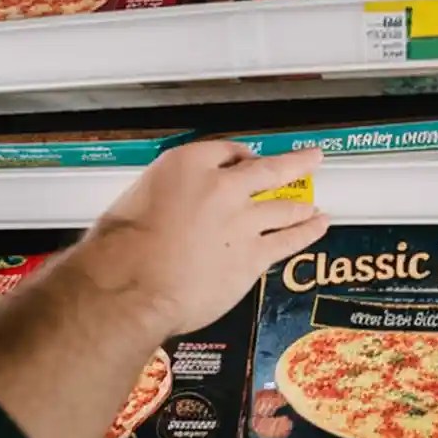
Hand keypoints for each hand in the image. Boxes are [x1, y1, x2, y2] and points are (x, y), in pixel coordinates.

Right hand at [71, 141, 327, 335]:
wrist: (134, 286)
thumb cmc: (120, 251)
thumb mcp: (132, 203)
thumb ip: (161, 200)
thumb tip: (166, 210)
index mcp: (186, 166)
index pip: (225, 151)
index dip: (240, 157)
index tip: (247, 161)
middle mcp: (221, 186)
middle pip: (267, 169)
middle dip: (293, 163)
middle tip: (311, 158)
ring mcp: (243, 221)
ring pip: (284, 206)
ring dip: (302, 205)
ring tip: (315, 206)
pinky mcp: (254, 255)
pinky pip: (288, 240)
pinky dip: (307, 232)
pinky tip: (318, 226)